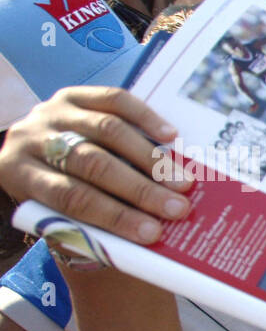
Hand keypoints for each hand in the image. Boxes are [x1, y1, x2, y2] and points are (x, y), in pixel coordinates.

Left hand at [0, 87, 192, 243]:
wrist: (36, 154)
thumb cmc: (57, 193)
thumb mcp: (58, 214)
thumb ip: (92, 225)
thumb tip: (150, 236)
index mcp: (18, 174)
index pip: (70, 197)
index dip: (114, 215)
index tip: (151, 233)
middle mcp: (32, 138)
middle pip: (91, 162)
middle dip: (139, 189)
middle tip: (176, 208)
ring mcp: (52, 111)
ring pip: (108, 131)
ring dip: (151, 159)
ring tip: (182, 182)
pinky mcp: (75, 94)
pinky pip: (115, 100)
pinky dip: (147, 118)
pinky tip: (171, 136)